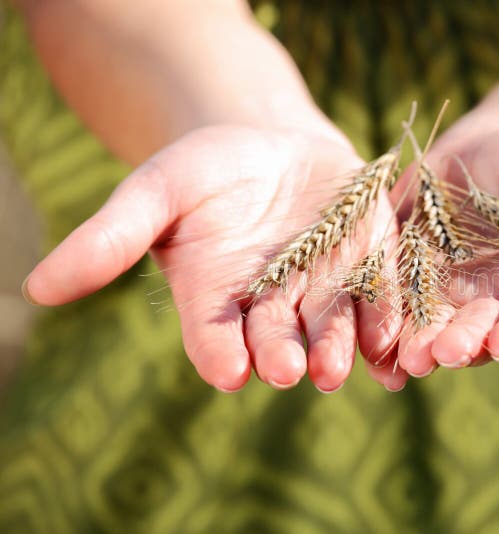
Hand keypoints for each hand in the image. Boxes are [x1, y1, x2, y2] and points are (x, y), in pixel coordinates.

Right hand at [22, 124, 401, 392]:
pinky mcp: (368, 267)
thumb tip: (37, 288)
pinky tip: (397, 344)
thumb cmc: (203, 168)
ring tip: (341, 367)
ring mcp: (323, 291)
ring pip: (333, 328)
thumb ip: (110, 238)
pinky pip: (381, 299)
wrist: (271, 143)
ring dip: (340, 348)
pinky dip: (388, 322)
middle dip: (285, 355)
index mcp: (216, 299)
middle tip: (290, 372)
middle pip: (279, 339)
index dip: (219, 352)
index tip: (227, 369)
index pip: (214, 336)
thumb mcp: (155, 191)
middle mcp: (272, 307)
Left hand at [368, 115, 498, 386]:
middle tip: (443, 353)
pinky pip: (389, 301)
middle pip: (477, 327)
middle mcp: (495, 300)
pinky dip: (377, 320)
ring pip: (428, 322)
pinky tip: (363, 342)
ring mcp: (448, 291)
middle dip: (462, 341)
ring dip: (413, 341)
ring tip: (400, 356)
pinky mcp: (407, 273)